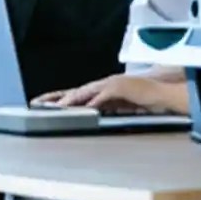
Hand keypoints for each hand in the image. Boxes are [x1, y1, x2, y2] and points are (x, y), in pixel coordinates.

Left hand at [34, 75, 173, 114]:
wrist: (163, 94)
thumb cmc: (143, 100)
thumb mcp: (119, 106)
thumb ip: (105, 109)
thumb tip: (91, 115)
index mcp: (100, 88)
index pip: (74, 93)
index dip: (57, 98)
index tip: (40, 104)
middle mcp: (102, 84)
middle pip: (74, 91)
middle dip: (55, 97)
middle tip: (38, 103)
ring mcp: (109, 84)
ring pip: (84, 92)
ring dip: (70, 99)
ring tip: (57, 107)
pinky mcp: (119, 88)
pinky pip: (102, 96)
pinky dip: (93, 102)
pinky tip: (85, 108)